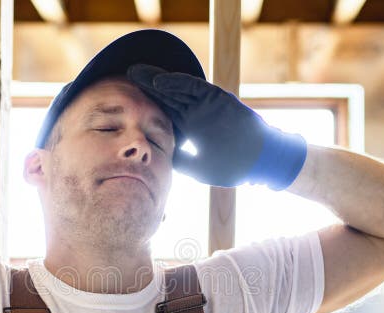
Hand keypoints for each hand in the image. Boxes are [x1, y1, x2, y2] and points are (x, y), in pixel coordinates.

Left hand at [127, 64, 307, 189]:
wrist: (260, 161)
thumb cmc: (232, 167)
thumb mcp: (198, 167)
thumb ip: (179, 160)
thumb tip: (159, 158)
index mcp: (189, 129)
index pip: (162, 115)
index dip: (145, 109)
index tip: (124, 106)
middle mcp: (195, 114)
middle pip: (165, 98)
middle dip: (145, 88)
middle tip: (124, 78)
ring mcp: (205, 105)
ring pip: (176, 89)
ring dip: (155, 81)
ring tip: (134, 73)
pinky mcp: (216, 98)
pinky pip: (194, 87)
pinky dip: (177, 84)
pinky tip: (159, 82)